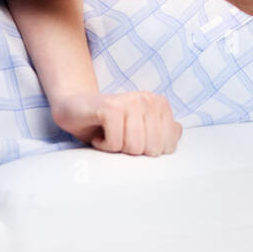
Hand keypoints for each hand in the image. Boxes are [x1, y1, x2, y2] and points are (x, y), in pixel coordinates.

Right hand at [51, 90, 181, 155]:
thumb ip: (160, 130)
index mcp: (160, 105)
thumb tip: (178, 132)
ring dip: (117, 148)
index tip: (134, 140)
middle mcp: (148, 100)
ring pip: (134, 146)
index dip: (148, 152)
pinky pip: (115, 143)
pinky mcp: (110, 108)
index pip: (168, 146)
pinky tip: (99, 134)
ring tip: (109, 135)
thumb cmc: (107, 123)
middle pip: (152, 148)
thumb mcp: (138, 129)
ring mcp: (129, 101)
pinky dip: (103, 145)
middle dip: (132, 151)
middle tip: (119, 138)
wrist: (74, 107)